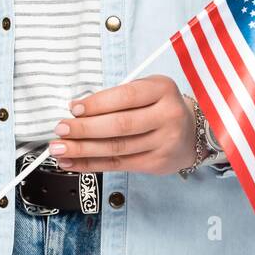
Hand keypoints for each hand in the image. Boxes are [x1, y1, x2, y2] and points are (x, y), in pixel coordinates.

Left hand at [48, 76, 196, 174]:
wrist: (194, 132)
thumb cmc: (161, 106)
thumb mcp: (148, 90)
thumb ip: (118, 97)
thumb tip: (78, 110)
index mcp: (163, 89)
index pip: (125, 97)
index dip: (97, 103)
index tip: (74, 108)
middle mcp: (167, 115)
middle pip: (120, 125)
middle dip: (85, 129)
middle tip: (60, 130)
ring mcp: (164, 142)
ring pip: (117, 148)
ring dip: (83, 150)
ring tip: (60, 149)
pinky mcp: (157, 163)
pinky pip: (119, 165)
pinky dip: (92, 164)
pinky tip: (73, 162)